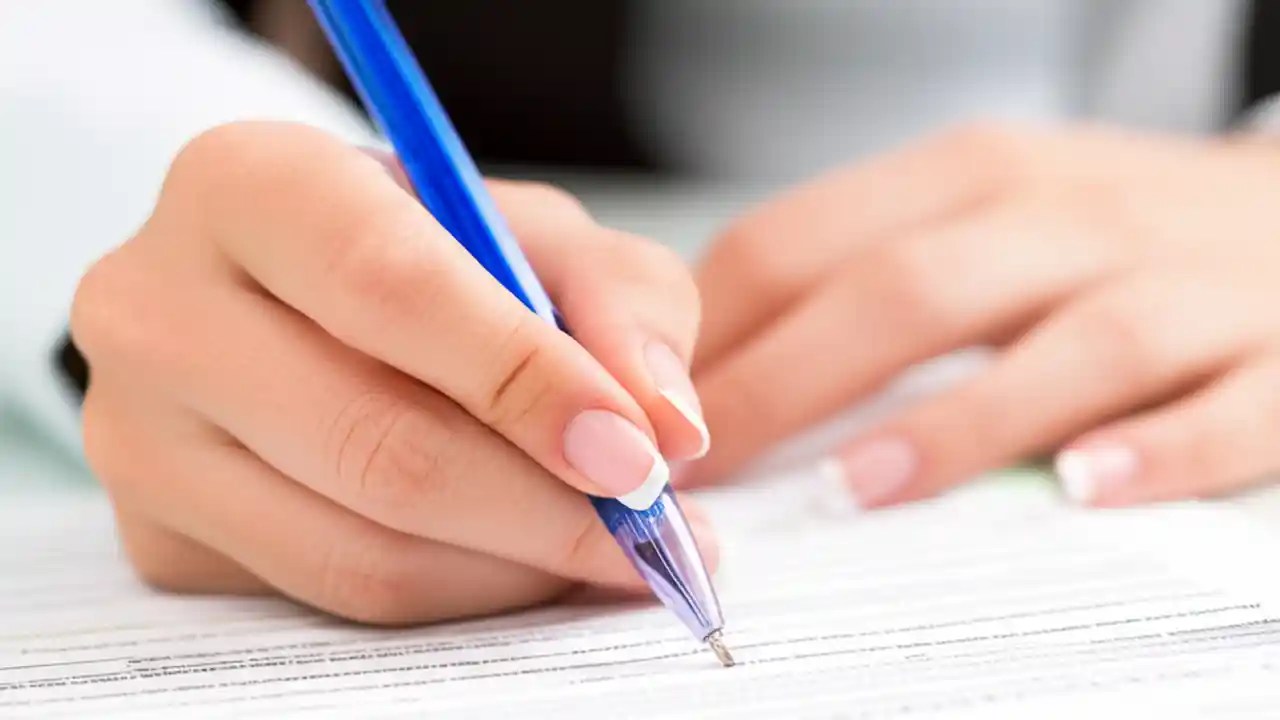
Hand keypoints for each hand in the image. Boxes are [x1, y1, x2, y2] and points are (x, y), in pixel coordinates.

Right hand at [72, 122, 713, 623]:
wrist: (297, 302)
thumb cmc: (431, 254)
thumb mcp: (535, 235)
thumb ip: (622, 303)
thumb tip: (665, 432)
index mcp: (246, 183)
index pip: (388, 287)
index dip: (526, 381)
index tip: (639, 457)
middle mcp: (156, 308)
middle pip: (377, 444)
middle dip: (547, 507)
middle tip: (655, 532)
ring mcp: (136, 437)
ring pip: (361, 552)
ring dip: (516, 569)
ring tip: (606, 548)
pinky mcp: (158, 537)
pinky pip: (335, 601)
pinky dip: (456, 595)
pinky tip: (514, 556)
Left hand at [685, 122, 1279, 507]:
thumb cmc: (1101, 230)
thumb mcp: (974, 211)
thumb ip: (855, 268)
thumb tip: (709, 360)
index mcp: (968, 177)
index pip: (801, 242)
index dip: (709, 333)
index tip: (646, 412)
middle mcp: (1062, 217)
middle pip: (901, 292)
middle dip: (784, 384)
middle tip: (702, 471)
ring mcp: (1174, 283)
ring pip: (1062, 344)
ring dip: (953, 422)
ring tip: (856, 491)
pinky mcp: (1272, 358)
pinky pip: (1216, 409)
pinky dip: (1155, 452)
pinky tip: (1086, 491)